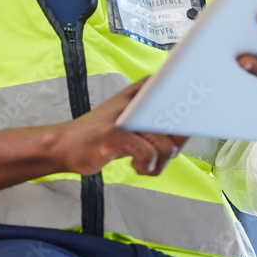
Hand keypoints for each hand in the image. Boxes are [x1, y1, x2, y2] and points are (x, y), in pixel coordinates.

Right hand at [51, 80, 188, 176]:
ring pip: (166, 145)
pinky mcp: (114, 135)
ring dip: (159, 163)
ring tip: (144, 164)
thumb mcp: (130, 120)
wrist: (65, 144)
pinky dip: (146, 166)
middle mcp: (135, 98)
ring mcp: (124, 116)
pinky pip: (147, 154)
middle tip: (157, 156)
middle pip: (178, 125)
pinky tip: (135, 166)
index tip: (183, 132)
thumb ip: (157, 121)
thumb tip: (189, 129)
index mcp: (141, 90)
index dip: (191, 117)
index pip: (181, 96)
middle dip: (173, 148)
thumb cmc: (102, 135)